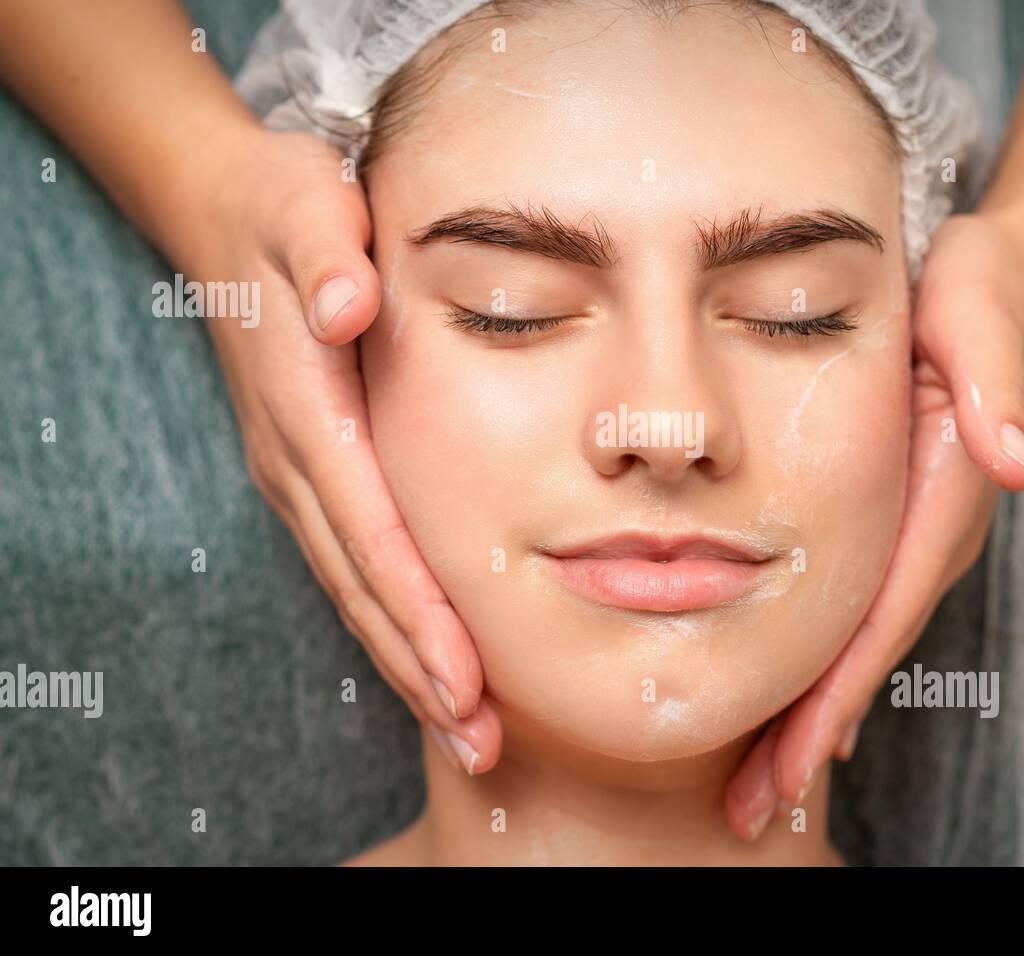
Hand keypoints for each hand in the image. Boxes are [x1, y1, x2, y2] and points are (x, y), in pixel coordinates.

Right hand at [188, 127, 500, 772]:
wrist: (228, 208)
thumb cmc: (288, 207)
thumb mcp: (309, 206)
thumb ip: (329, 254)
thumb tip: (352, 307)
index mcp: (308, 414)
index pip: (372, 533)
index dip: (418, 611)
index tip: (465, 679)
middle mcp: (298, 462)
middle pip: (365, 587)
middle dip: (421, 668)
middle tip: (480, 741)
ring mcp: (301, 473)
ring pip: (358, 587)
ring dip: (410, 660)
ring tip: (465, 726)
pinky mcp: (313, 471)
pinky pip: (356, 562)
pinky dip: (395, 617)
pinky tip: (432, 653)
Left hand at [723, 214, 1023, 838]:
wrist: (983, 285)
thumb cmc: (971, 291)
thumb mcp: (977, 307)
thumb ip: (992, 375)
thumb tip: (1014, 459)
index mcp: (940, 496)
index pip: (885, 611)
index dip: (842, 689)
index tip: (801, 757)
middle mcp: (927, 535)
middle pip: (863, 650)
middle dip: (810, 731)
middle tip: (755, 805)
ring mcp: (908, 538)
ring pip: (850, 642)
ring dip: (805, 714)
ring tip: (757, 781)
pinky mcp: (887, 528)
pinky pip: (845, 611)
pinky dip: (815, 665)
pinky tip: (784, 703)